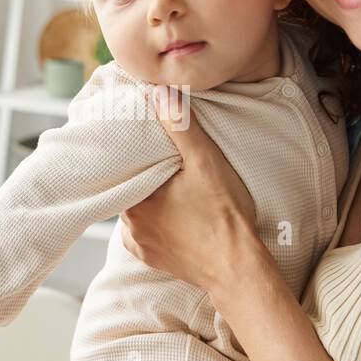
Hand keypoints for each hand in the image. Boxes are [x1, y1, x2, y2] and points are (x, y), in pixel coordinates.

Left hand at [120, 86, 261, 295]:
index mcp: (135, 198)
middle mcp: (128, 223)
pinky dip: (154, 222)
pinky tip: (172, 213)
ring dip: (147, 199)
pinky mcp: (150, 258)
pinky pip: (143, 233)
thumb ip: (180, 126)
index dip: (132, 153)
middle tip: (162, 162)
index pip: (123, 167)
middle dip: (142, 175)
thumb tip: (159, 93)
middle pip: (129, 188)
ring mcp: (139, 244)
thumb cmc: (223, 215)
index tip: (143, 141)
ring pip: (135, 210)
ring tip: (168, 186)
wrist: (238, 268)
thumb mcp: (205, 163)